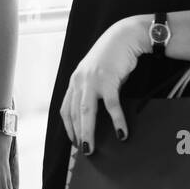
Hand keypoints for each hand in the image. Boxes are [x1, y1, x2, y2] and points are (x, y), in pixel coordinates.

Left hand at [60, 16, 149, 153]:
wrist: (124, 37)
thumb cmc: (112, 59)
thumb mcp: (97, 75)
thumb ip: (93, 90)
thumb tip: (96, 114)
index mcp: (75, 81)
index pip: (66, 108)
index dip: (68, 126)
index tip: (73, 140)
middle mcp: (79, 81)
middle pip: (74, 113)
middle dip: (76, 134)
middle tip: (83, 151)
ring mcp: (92, 80)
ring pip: (86, 111)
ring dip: (87, 131)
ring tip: (92, 148)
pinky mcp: (108, 79)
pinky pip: (111, 105)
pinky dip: (116, 120)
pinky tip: (121, 133)